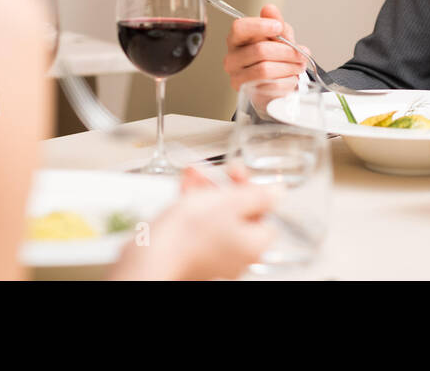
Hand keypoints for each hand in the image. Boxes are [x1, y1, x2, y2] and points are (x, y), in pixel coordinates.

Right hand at [109, 168, 275, 279]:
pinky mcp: (193, 255)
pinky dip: (194, 205)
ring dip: (207, 190)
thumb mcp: (230, 201)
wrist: (151, 255)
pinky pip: (199, 226)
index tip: (239, 176)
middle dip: (225, 187)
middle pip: (240, 214)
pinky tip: (186, 185)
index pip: (266, 215)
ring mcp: (215, 257)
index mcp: (254, 245)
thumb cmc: (190, 233)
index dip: (253, 192)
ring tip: (195, 172)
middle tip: (217, 171)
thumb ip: (258, 196)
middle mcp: (238, 255)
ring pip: (217, 216)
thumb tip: (278, 193)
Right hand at [222, 3, 308, 91]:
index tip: (278, 27)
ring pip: (266, 69)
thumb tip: (269, 9)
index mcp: (236, 40)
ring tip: (299, 65)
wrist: (273, 82)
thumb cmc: (272, 56)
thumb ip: (275, 22)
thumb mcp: (278, 35)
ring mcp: (237, 78)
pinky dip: (287, 81)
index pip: (240, 28)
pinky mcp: (248, 95)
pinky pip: (271, 87)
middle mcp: (232, 59)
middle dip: (287, 51)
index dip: (260, 26)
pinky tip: (291, 78)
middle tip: (301, 53)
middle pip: (259, 50)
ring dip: (289, 67)